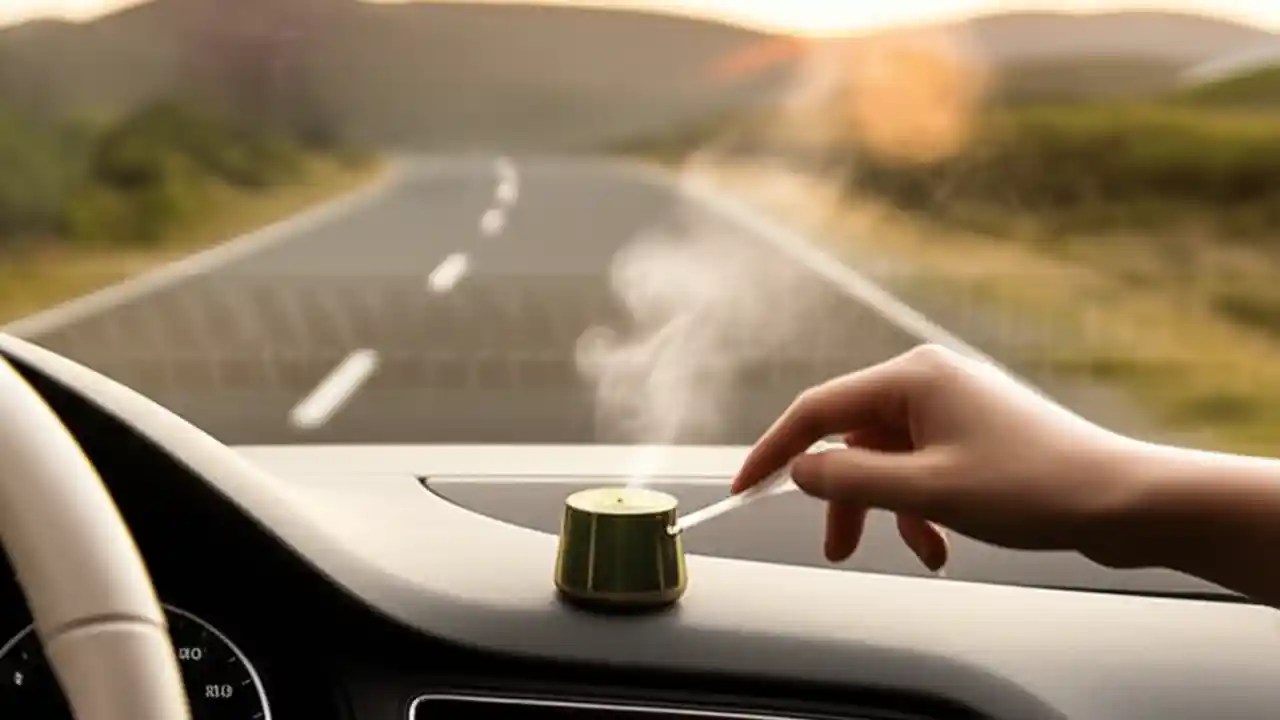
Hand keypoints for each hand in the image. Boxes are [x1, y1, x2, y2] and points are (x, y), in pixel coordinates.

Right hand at [732, 344, 1138, 570]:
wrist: (1123, 499)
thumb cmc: (1031, 486)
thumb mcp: (925, 490)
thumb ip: (849, 481)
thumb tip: (800, 471)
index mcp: (912, 378)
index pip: (818, 410)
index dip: (775, 451)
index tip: (744, 489)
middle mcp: (929, 381)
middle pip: (854, 440)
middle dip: (846, 497)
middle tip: (838, 547)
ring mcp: (955, 406)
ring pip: (890, 460)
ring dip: (890, 510)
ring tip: (917, 553)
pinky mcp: (976, 432)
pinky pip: (924, 467)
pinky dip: (922, 507)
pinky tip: (941, 545)